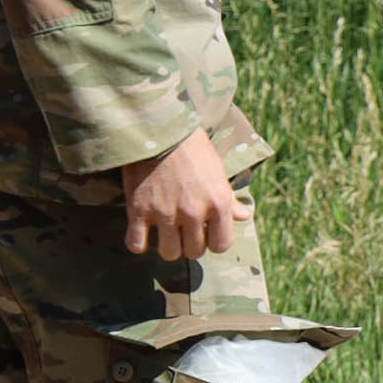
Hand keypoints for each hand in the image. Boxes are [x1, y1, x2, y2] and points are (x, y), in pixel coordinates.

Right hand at [121, 130, 246, 260]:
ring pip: (168, 253)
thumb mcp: (218, 171)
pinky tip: (143, 231)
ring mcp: (164, 213)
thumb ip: (229, 199)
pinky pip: (137, 245)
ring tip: (165, 231)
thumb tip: (245, 216)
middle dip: (189, 244)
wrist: (159, 128)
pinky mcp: (138, 210)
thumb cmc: (193, 149)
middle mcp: (193, 212)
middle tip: (183, 229)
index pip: (221, 245)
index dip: (214, 242)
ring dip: (166, 245)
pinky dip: (139, 242)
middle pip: (193, 252)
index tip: (206, 232)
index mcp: (218, 203)